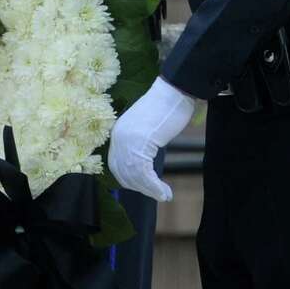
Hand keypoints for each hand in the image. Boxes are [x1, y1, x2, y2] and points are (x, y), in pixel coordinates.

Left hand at [108, 77, 194, 201]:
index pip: (116, 164)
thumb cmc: (165, 108)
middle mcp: (118, 138)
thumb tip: (144, 163)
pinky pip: (143, 173)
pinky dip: (154, 186)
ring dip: (149, 190)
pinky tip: (164, 191)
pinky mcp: (141, 144)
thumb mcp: (146, 128)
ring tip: (163, 195)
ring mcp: (128, 141)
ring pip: (133, 175)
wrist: (173, 93)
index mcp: (118, 133)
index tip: (142, 187)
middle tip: (156, 194)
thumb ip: (140, 143)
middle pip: (122, 172)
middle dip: (139, 187)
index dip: (128, 179)